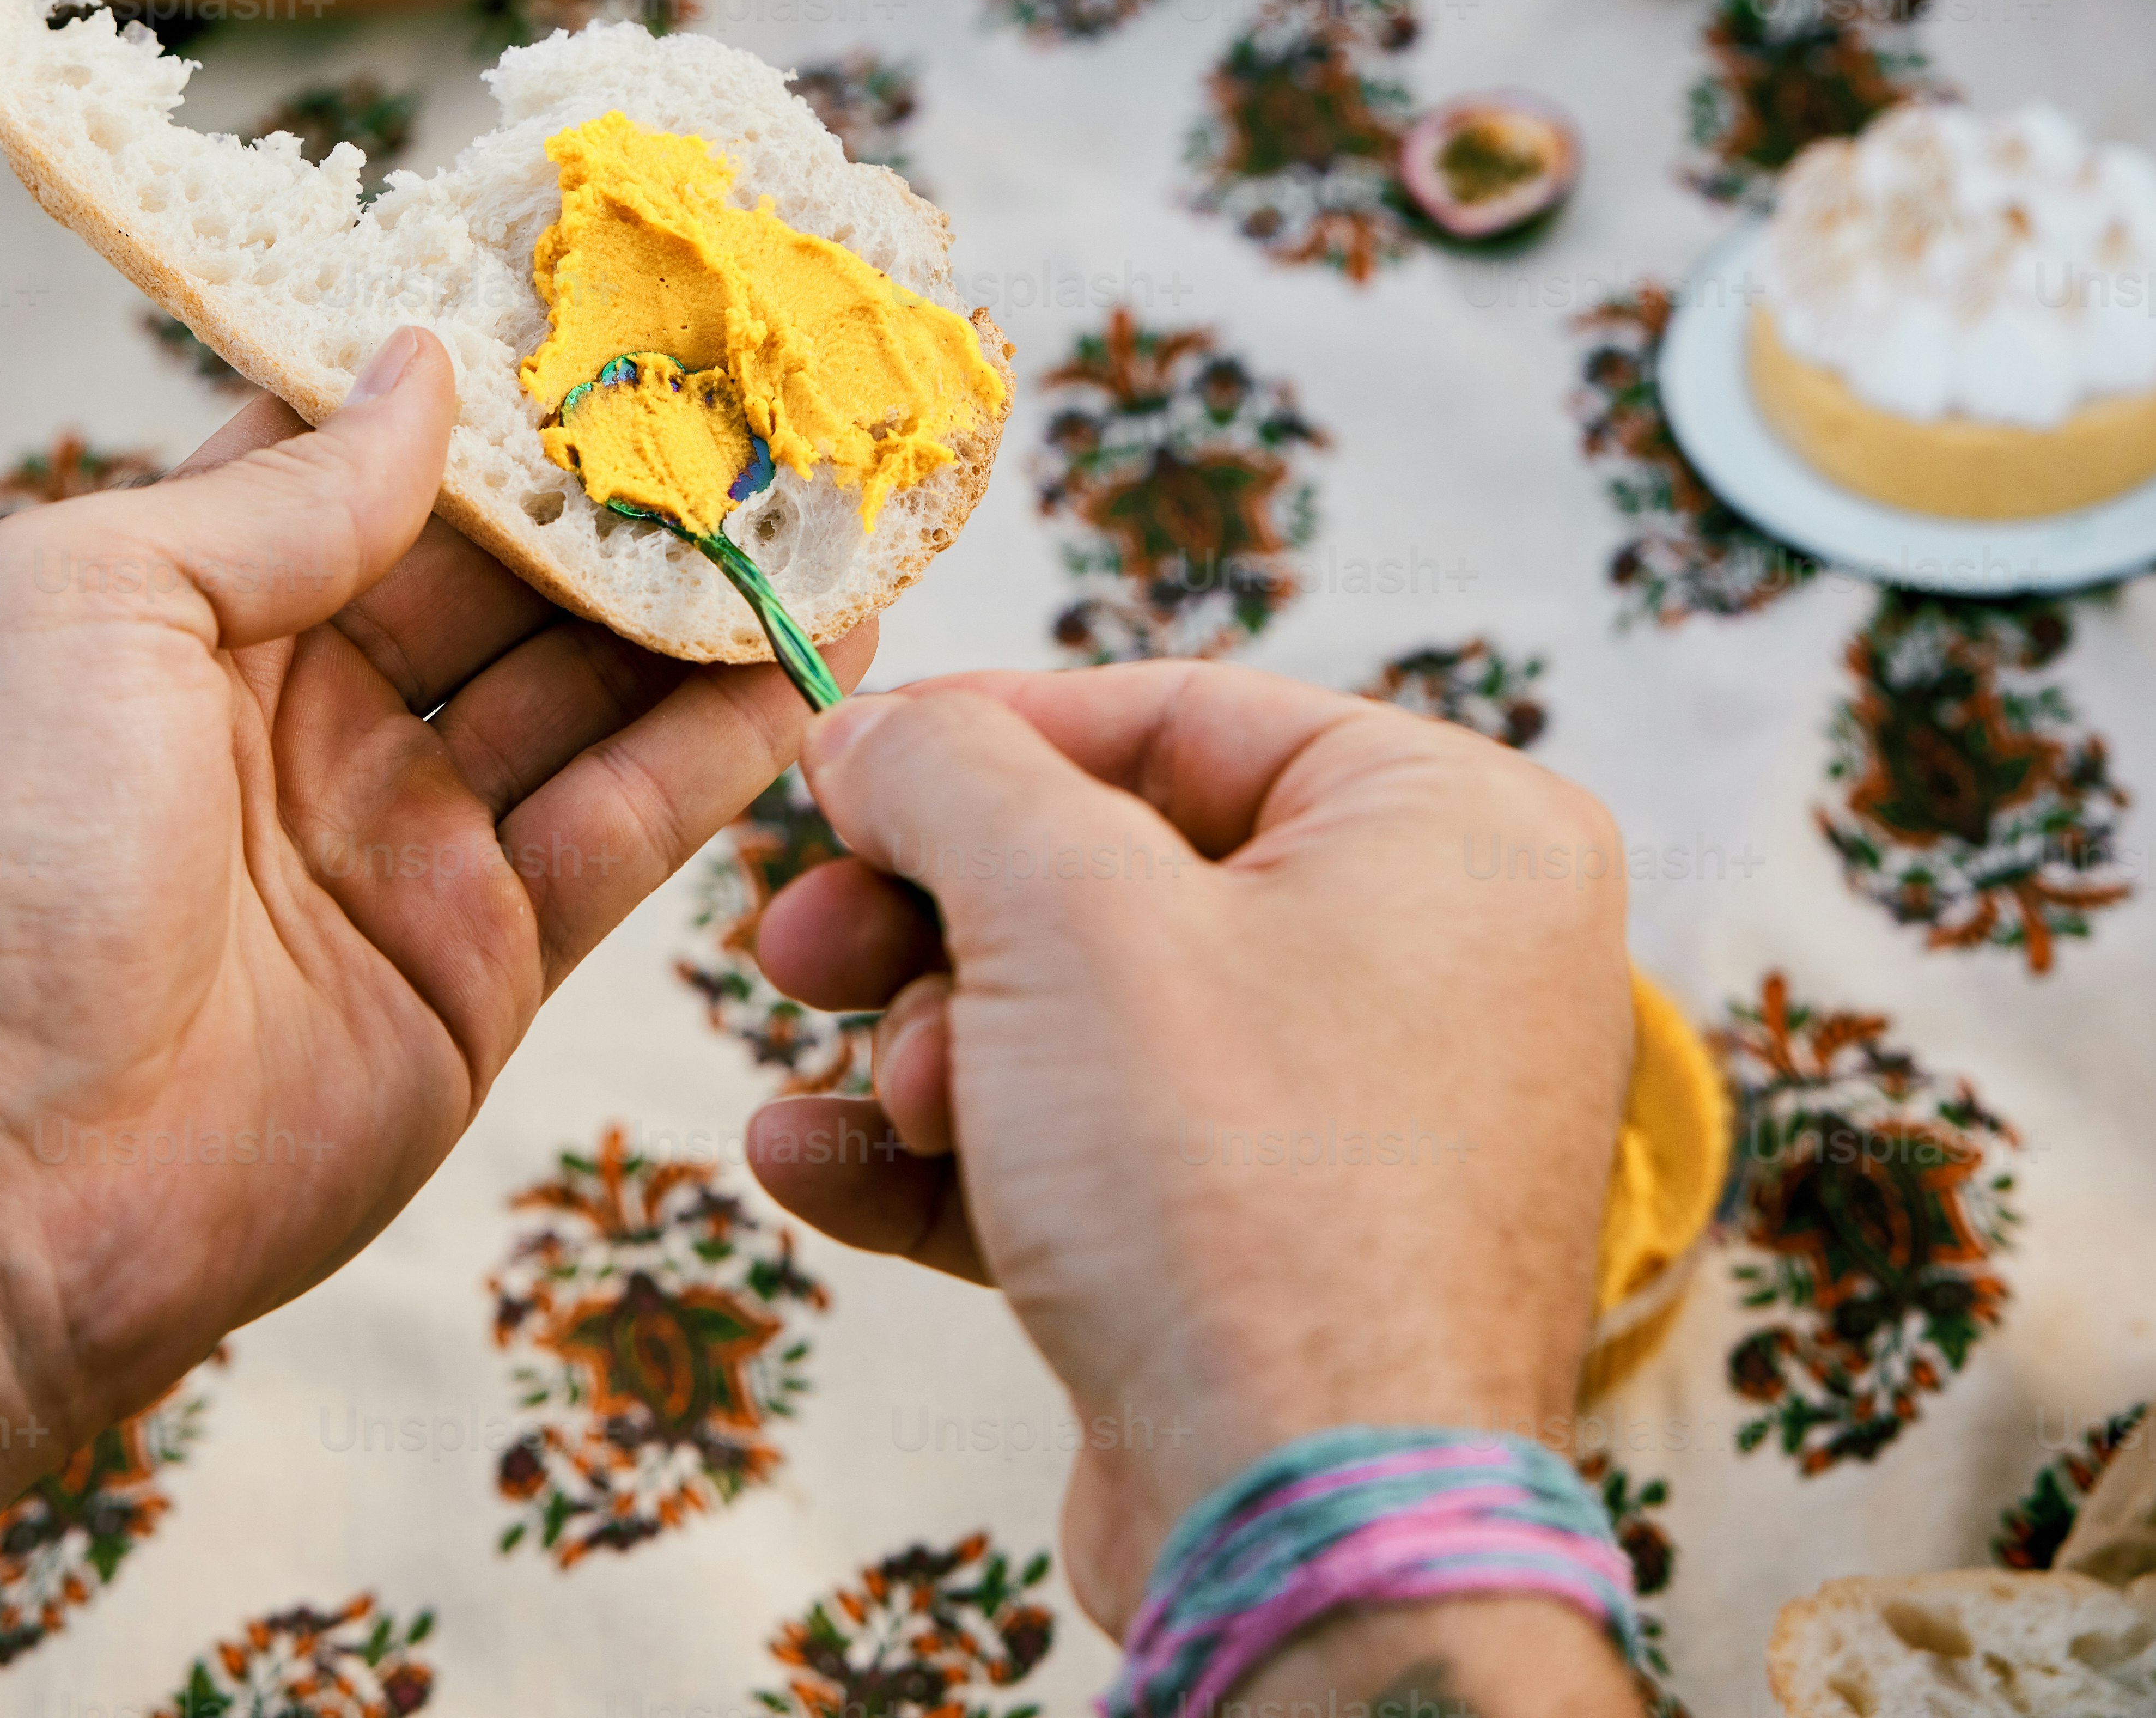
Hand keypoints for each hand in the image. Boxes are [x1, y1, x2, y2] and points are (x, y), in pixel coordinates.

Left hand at [0, 336, 867, 1643]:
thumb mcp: (82, 601)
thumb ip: (274, 491)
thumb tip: (422, 365)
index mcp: (192, 611)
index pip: (364, 461)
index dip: (480, 384)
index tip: (604, 298)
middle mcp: (308, 709)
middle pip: (502, 568)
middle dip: (624, 484)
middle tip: (765, 387)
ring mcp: (405, 834)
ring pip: (590, 681)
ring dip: (706, 594)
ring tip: (839, 494)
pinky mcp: (488, 955)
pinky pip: (632, 816)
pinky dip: (734, 734)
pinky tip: (830, 646)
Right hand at [745, 669, 1632, 1643]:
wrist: (1304, 1536)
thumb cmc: (1235, 1188)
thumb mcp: (1063, 909)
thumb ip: (949, 774)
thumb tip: (869, 731)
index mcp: (1456, 831)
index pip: (1181, 717)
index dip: (986, 732)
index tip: (841, 766)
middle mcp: (1441, 961)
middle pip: (1119, 875)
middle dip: (933, 918)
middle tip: (797, 944)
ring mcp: (1365, 1122)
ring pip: (1091, 1023)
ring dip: (932, 1049)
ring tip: (870, 1094)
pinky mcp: (1281, 1259)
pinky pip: (1102, 1157)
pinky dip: (958, 1157)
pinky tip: (809, 1163)